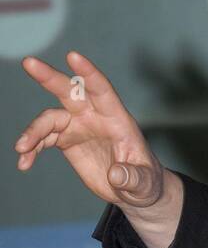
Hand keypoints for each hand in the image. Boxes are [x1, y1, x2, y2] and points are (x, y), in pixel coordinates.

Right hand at [14, 50, 164, 206]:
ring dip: (34, 131)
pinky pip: (44, 139)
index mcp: (117, 119)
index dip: (89, 73)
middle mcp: (95, 117)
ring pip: (50, 118)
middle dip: (49, 77)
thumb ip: (134, 178)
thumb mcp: (146, 184)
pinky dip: (32, 148)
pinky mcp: (67, 140)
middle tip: (29, 63)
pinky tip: (24, 162)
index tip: (73, 56)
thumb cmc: (146, 182)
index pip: (102, 90)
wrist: (134, 190)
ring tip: (21, 148)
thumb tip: (117, 175)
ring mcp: (79, 127)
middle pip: (70, 92)